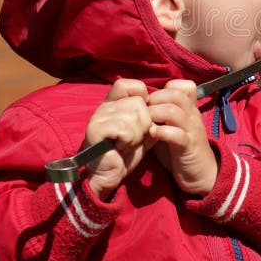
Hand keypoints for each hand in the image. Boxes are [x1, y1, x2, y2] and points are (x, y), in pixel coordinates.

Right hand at [85, 79, 153, 199]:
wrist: (109, 176)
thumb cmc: (126, 154)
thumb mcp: (143, 131)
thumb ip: (151, 117)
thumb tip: (165, 106)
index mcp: (114, 103)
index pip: (132, 85)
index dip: (143, 98)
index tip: (143, 117)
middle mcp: (104, 106)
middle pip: (139, 103)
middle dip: (144, 124)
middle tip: (131, 139)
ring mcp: (98, 117)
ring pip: (134, 116)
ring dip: (136, 135)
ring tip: (125, 144)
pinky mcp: (95, 130)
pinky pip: (125, 129)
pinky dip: (128, 141)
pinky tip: (120, 148)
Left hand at [148, 79, 218, 195]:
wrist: (200, 174)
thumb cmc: (180, 150)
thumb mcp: (171, 127)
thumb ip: (160, 116)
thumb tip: (138, 106)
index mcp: (188, 109)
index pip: (179, 86)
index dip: (162, 90)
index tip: (149, 103)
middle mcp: (192, 115)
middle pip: (174, 94)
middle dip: (154, 100)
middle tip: (143, 113)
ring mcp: (192, 130)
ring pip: (174, 111)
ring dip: (155, 114)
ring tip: (146, 124)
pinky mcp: (189, 146)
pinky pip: (177, 134)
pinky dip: (162, 132)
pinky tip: (152, 135)